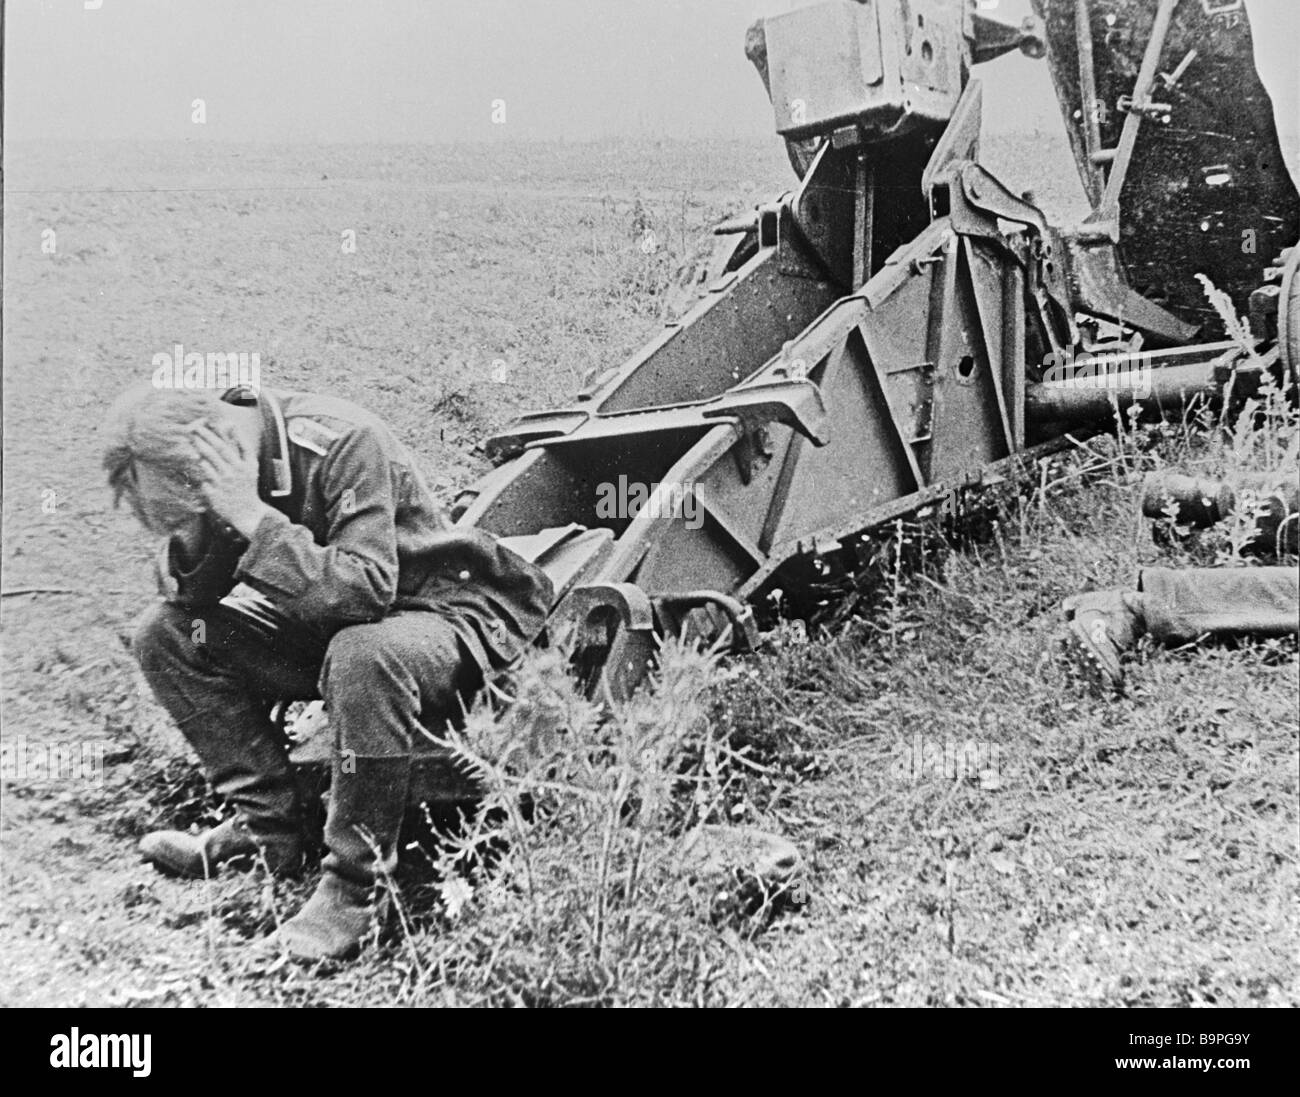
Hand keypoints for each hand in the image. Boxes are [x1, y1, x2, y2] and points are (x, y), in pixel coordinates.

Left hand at [191, 423, 268, 537]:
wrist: (247, 513)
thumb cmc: (247, 486)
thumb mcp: (250, 466)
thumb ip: (242, 445)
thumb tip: (231, 424)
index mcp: (246, 465)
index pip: (233, 444)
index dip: (219, 432)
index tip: (210, 422)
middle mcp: (236, 473)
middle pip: (219, 450)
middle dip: (206, 437)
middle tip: (195, 428)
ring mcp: (225, 483)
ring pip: (209, 462)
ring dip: (200, 449)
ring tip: (194, 440)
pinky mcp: (215, 493)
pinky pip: (204, 476)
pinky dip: (200, 468)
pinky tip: (196, 460)